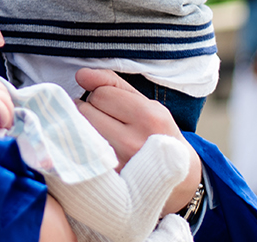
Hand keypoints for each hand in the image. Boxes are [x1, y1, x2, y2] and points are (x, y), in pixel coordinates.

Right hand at [0, 74, 13, 131]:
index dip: (3, 97)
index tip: (3, 107)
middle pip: (5, 94)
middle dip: (7, 106)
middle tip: (7, 118)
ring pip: (8, 104)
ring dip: (9, 115)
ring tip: (6, 124)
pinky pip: (5, 113)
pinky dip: (6, 120)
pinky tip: (1, 125)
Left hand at [74, 68, 201, 215]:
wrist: (177, 177)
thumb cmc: (156, 133)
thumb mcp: (145, 102)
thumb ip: (112, 83)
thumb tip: (81, 74)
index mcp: (148, 117)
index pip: (100, 94)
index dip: (102, 95)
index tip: (112, 106)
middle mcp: (133, 142)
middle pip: (86, 111)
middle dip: (91, 110)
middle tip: (107, 120)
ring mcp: (119, 164)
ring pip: (79, 130)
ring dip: (84, 127)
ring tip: (103, 134)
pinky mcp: (107, 180)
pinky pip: (80, 153)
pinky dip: (83, 147)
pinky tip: (96, 150)